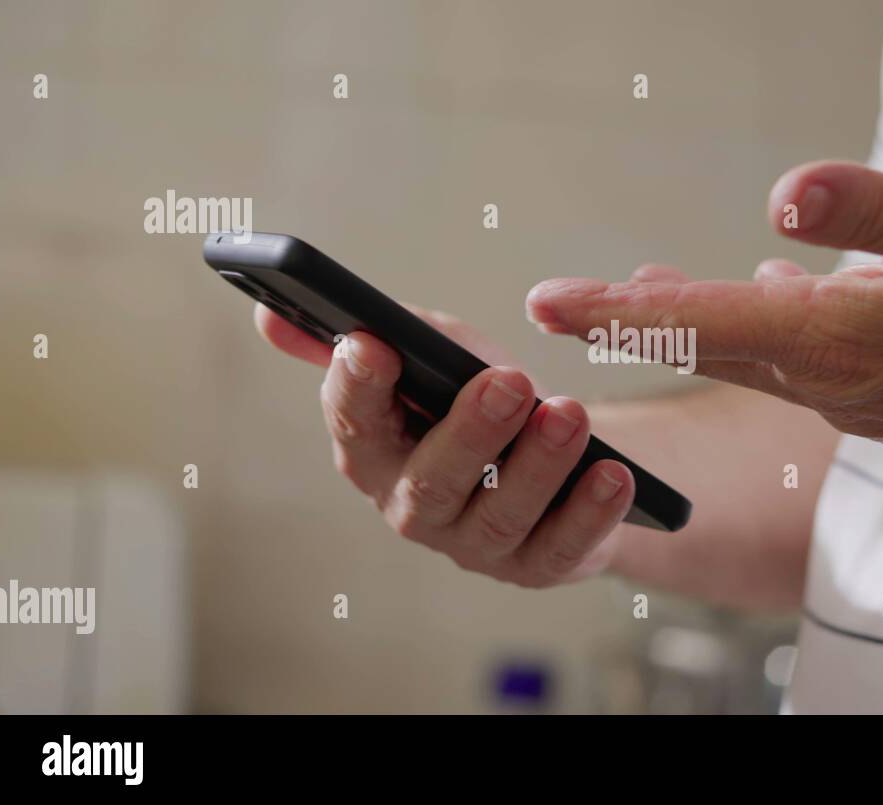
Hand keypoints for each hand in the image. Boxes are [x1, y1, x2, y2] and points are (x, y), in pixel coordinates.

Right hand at [253, 302, 635, 586]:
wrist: (553, 462)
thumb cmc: (481, 403)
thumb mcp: (432, 357)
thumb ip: (371, 333)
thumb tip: (269, 317)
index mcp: (376, 449)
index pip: (353, 422)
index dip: (357, 387)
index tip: (372, 344)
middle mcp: (414, 505)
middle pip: (431, 478)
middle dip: (469, 429)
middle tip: (509, 379)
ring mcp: (475, 544)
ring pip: (500, 512)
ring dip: (538, 463)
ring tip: (570, 413)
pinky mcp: (536, 565)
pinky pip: (562, 545)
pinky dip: (590, 510)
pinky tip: (613, 473)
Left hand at [526, 161, 882, 469]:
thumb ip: (878, 211)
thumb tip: (781, 195)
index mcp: (835, 341)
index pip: (697, 319)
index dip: (614, 310)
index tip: (543, 303)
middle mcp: (827, 382)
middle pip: (703, 344)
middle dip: (625, 322)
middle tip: (554, 305)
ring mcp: (850, 399)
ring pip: (746, 354)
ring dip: (687, 322)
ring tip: (636, 295)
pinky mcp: (876, 400)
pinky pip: (793, 363)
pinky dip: (756, 329)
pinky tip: (763, 297)